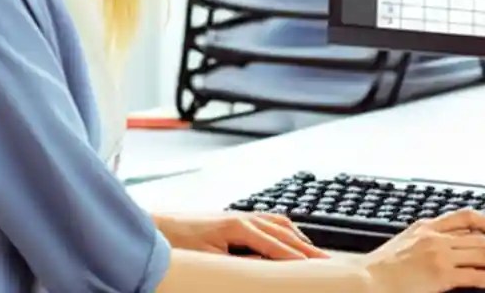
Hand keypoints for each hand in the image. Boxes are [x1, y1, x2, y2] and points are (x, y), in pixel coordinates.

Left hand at [153, 211, 329, 260]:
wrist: (157, 226)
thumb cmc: (178, 244)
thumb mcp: (211, 260)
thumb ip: (240, 263)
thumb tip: (266, 267)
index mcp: (240, 226)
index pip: (278, 246)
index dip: (298, 259)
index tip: (317, 269)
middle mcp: (244, 217)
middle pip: (285, 233)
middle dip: (307, 248)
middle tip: (327, 262)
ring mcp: (240, 215)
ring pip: (280, 223)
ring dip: (298, 237)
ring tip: (313, 252)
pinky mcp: (235, 218)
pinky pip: (269, 220)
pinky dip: (284, 229)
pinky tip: (287, 236)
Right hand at [361, 208, 484, 292]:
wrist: (365, 281)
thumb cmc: (379, 270)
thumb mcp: (404, 245)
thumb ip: (426, 242)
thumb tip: (449, 249)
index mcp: (426, 226)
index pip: (466, 217)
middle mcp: (435, 236)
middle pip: (480, 237)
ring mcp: (439, 254)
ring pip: (484, 253)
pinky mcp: (440, 275)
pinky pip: (477, 275)